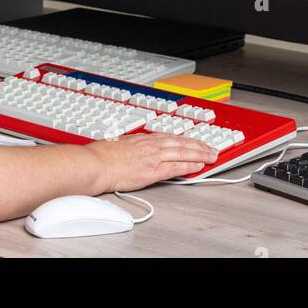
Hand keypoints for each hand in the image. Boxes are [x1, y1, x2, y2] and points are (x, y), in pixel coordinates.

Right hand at [88, 134, 217, 191]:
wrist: (95, 164)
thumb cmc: (101, 156)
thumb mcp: (119, 143)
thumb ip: (131, 145)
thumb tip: (132, 147)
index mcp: (143, 139)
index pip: (170, 137)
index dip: (186, 140)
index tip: (194, 142)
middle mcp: (151, 145)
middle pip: (181, 143)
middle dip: (199, 146)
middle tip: (211, 148)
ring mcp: (153, 157)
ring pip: (183, 153)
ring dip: (199, 154)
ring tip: (211, 156)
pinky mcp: (152, 171)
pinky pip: (175, 167)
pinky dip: (189, 166)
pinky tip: (198, 167)